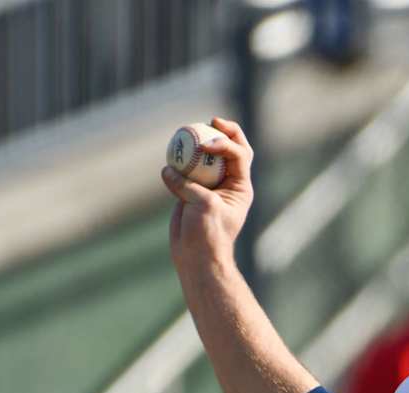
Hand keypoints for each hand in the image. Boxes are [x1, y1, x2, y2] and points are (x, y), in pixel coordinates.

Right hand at [161, 118, 254, 271]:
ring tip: (185, 133)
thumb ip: (188, 185)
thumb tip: (168, 169)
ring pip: (205, 159)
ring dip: (196, 145)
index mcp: (240, 186)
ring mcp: (208, 186)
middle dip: (223, 132)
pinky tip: (168, 158)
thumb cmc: (208, 234)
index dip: (226, 143)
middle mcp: (227, 183)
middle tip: (210, 121)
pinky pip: (184, 172)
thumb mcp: (203, 205)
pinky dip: (176, 165)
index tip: (207, 143)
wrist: (196, 256)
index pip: (240, 155)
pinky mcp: (190, 192)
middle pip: (229, 150)